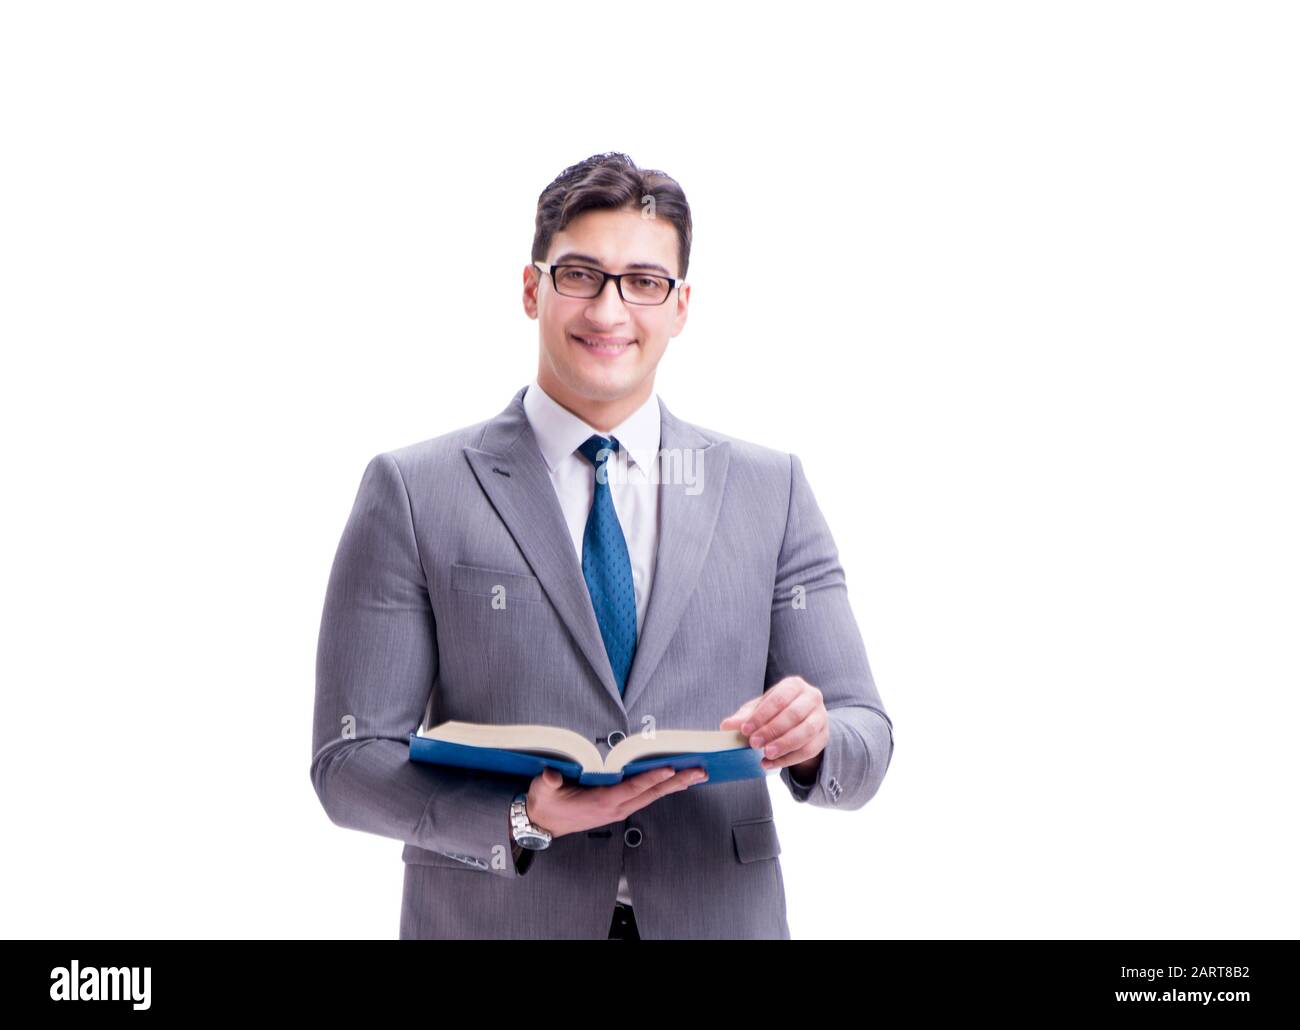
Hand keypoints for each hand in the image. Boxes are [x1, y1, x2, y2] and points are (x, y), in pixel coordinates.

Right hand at [525, 764, 707, 838]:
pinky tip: (675, 783)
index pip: (632, 787)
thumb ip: (548, 782)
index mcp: (602, 801)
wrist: (543, 823)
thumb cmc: (546, 804)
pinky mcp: (618, 809)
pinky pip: (645, 797)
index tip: (670, 769)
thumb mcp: (544, 791)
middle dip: (677, 781)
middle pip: (651, 793)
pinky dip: (662, 788)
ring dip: (674, 785)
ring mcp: (618, 810)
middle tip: (699, 772)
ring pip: (652, 796)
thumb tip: (550, 775)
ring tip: (696, 776)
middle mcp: (615, 808)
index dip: (651, 778)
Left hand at [721, 675, 827, 778]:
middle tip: (754, 744)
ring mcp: (821, 717)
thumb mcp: (759, 710)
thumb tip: (725, 726)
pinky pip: (809, 749)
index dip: (761, 715)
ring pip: (806, 732)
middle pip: (793, 714)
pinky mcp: (824, 736)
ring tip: (765, 755)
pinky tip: (771, 764)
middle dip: (772, 730)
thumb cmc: (775, 712)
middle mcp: (812, 697)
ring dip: (784, 745)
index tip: (745, 730)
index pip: (778, 699)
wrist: (800, 721)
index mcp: (794, 685)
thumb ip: (744, 717)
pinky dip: (789, 759)